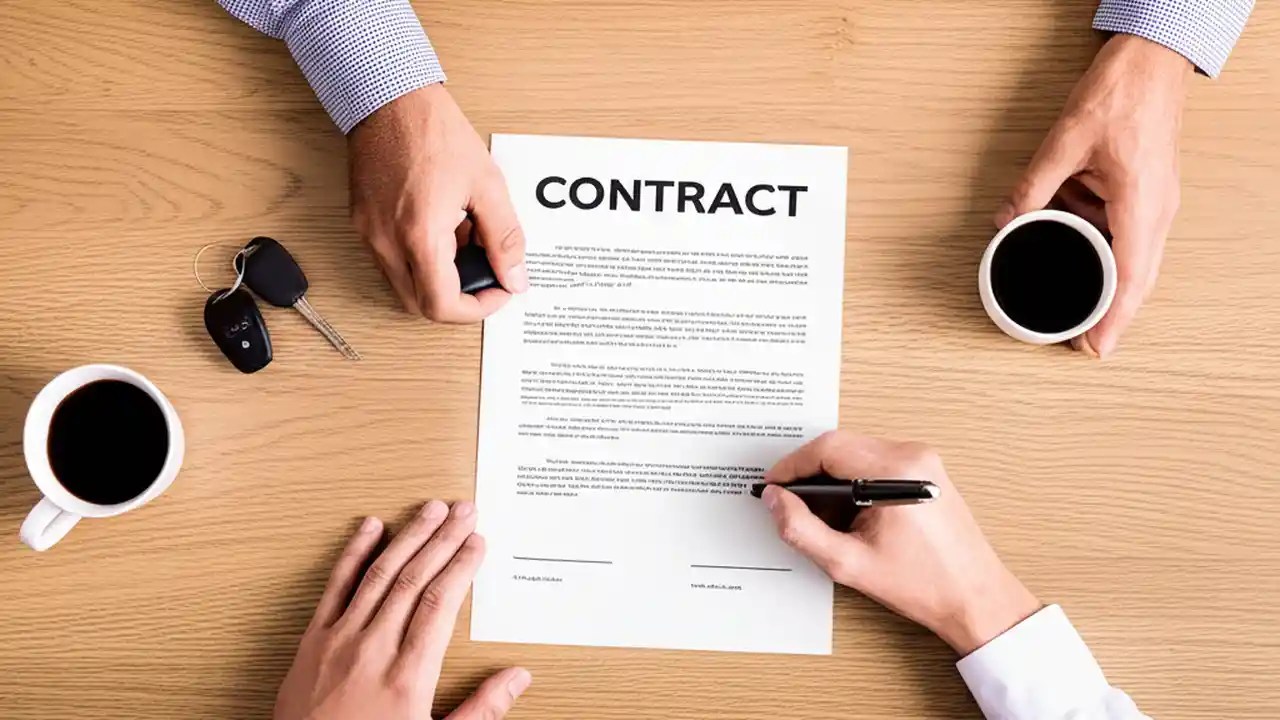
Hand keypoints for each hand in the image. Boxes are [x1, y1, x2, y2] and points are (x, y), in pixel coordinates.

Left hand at [274, 501, 530, 718]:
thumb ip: (480, 711)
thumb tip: (517, 678)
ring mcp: (339, 642)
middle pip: (414, 579)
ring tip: (429, 510)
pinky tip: (369, 529)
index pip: (441, 603)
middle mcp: (373, 651)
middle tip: (463, 511)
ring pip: (379, 575)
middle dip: (443, 539)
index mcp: (407, 678)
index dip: (462, 566)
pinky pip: (335, 588)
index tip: (477, 542)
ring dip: (408, 537)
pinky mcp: (311, 644)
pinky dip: (353, 554)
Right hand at [349, 85, 527, 322]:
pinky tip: (443, 227)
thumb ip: (505, 239)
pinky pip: (391, 261)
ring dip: (438, 278)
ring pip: (404, 285)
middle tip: (486, 273)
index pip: (442, 306)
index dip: (477, 310)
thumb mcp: (487, 185)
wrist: (389, 99)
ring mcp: (368, 235)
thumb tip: (514, 277)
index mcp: (419, 235)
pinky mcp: (362, 224)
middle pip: (420, 304)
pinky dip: (420, 259)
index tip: (499, 292)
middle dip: (458, 299)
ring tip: (465, 239)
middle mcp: (386, 242)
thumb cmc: (434, 131)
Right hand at [762, 431, 1039, 655]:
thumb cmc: (924, 584)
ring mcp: (924, 460)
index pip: (827, 448)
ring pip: (857, 451)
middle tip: (789, 502)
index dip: (791, 465)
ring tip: (819, 514)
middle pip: (841, 445)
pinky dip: (853, 478)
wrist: (975, 597)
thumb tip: (775, 501)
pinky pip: (876, 460)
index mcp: (896, 471)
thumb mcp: (849, 563)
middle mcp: (913, 456)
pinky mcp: (927, 470)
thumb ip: (801, 529)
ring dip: (831, 475)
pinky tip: (847, 511)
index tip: (772, 486)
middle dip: (809, 471)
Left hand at [998, 34, 1192, 357]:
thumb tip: (1005, 218)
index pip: (1129, 278)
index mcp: (1141, 205)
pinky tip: (1075, 248)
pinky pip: (1126, 235)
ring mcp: (1156, 204)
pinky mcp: (1147, 193)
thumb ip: (1033, 185)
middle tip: (1084, 346)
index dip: (1112, 318)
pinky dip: (1102, 248)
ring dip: (1104, 279)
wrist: (1151, 63)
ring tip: (1073, 301)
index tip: (1095, 348)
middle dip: (1112, 316)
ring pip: (1134, 260)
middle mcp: (1156, 211)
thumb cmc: (1121, 94)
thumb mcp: (1065, 142)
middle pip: (1138, 280)